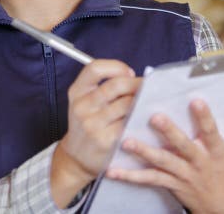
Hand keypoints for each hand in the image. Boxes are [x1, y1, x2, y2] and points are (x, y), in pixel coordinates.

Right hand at [50, 59, 138, 206]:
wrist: (76, 158)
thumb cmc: (88, 125)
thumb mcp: (85, 102)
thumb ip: (103, 87)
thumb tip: (136, 78)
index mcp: (76, 92)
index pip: (95, 69)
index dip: (116, 67)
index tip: (129, 73)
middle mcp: (81, 106)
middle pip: (115, 85)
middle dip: (136, 84)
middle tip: (146, 87)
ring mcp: (92, 124)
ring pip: (126, 104)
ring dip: (141, 101)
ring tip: (147, 102)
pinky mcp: (105, 140)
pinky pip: (129, 123)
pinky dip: (140, 118)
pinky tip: (143, 118)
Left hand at [106, 99, 223, 213]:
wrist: (222, 209)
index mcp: (216, 152)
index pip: (212, 132)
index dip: (204, 118)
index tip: (196, 100)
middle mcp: (198, 163)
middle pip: (182, 147)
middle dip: (169, 133)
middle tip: (154, 118)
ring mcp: (182, 175)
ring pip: (162, 163)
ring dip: (144, 153)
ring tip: (127, 142)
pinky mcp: (170, 184)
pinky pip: (148, 180)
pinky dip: (130, 176)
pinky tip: (113, 170)